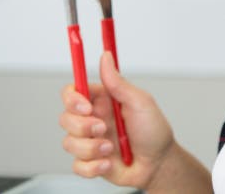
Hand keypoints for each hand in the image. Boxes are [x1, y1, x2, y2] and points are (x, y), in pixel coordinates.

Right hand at [59, 52, 174, 187]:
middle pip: (65, 118)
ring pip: (69, 143)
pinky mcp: (90, 162)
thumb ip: (118, 82)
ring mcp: (90, 141)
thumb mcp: (140, 102)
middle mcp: (93, 119)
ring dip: (92, 148)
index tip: (86, 107)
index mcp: (102, 101)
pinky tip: (109, 163)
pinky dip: (93, 167)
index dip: (72, 99)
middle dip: (84, 127)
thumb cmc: (153, 131)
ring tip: (112, 149)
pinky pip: (77, 166)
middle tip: (104, 129)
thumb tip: (106, 57)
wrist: (159, 164)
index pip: (73, 92)